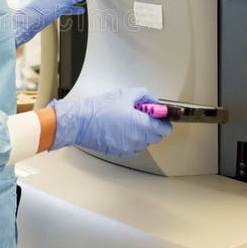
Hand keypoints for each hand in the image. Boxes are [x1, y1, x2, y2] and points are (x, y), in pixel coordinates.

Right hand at [49, 88, 171, 157]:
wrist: (80, 122)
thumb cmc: (99, 109)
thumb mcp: (125, 95)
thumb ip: (144, 96)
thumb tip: (153, 100)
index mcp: (142, 125)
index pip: (165, 129)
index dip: (163, 120)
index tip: (159, 115)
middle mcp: (138, 139)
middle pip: (156, 136)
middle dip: (152, 126)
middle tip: (141, 115)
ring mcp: (129, 148)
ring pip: (144, 142)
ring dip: (141, 133)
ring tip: (128, 121)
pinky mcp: (120, 152)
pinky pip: (133, 146)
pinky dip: (131, 139)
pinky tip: (121, 129)